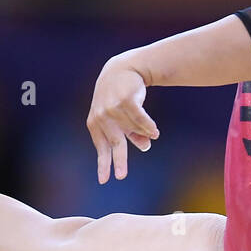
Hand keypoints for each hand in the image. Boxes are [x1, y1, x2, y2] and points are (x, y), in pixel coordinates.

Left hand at [87, 57, 159, 181]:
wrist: (123, 70)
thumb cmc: (119, 98)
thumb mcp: (122, 118)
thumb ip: (132, 133)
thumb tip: (146, 147)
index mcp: (95, 123)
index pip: (101, 147)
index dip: (103, 163)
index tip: (104, 180)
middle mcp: (101, 117)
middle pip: (115, 143)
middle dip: (119, 160)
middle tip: (121, 176)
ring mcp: (112, 108)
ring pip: (133, 129)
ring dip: (144, 132)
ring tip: (151, 132)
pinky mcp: (125, 100)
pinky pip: (139, 119)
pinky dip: (148, 126)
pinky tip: (155, 132)